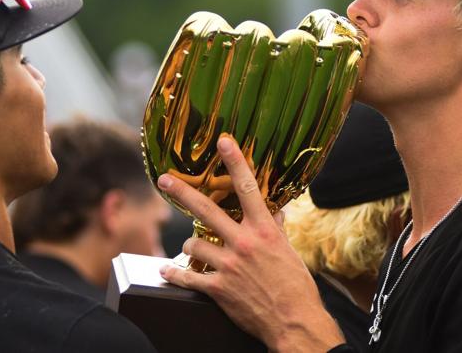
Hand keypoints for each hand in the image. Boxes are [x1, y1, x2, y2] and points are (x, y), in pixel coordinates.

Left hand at [158, 135, 343, 352]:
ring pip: (194, 243)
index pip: (248, 187)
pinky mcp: (218, 288)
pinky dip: (174, 274)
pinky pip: (187, 276)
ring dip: (190, 244)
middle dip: (183, 192)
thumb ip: (276, 229)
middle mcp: (244, 242)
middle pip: (207, 209)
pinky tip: (166, 271)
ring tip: (193, 248)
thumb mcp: (289, 251)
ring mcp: (229, 265)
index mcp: (264, 230)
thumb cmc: (296, 286)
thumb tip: (273, 213)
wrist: (295, 321)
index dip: (235, 161)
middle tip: (165, 180)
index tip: (224, 141)